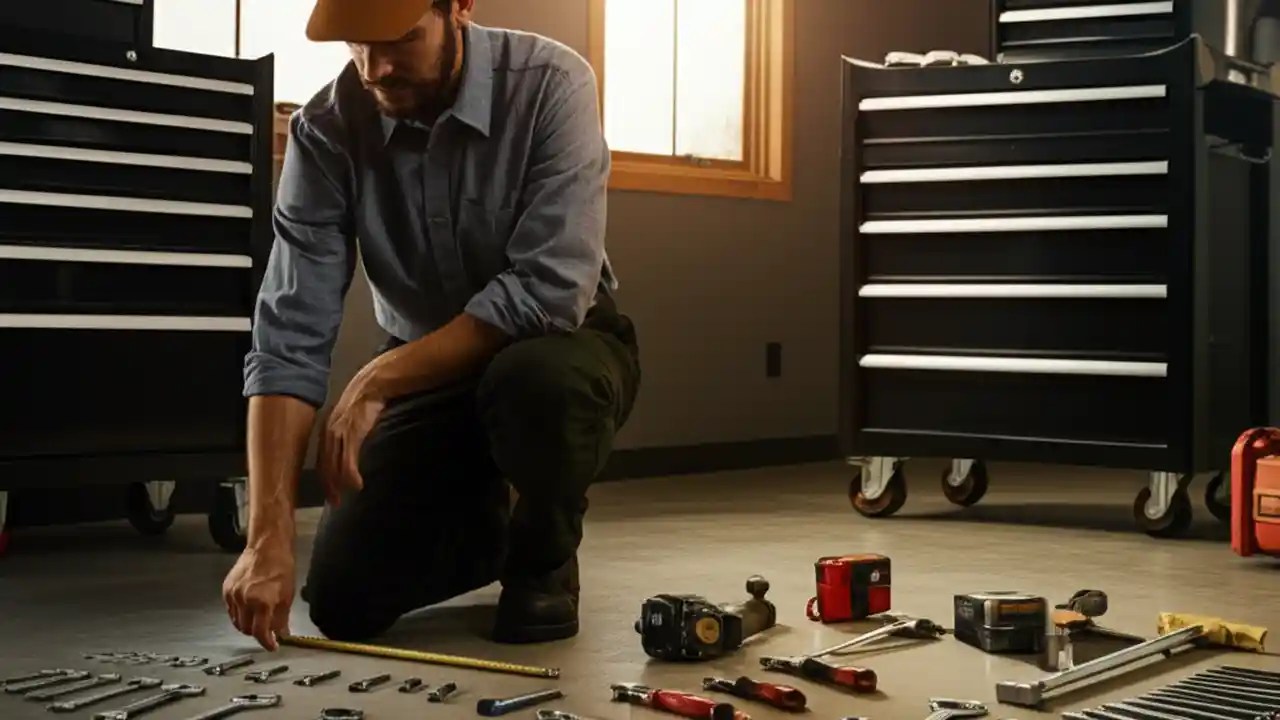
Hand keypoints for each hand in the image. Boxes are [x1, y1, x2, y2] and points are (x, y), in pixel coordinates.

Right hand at [222, 542, 294, 650]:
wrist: (267, 546)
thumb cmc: (281, 568)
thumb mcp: (288, 595)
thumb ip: (282, 617)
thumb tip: (281, 634)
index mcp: (262, 602)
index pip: (260, 632)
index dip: (267, 643)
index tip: (273, 646)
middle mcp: (244, 600)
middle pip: (246, 629)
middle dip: (257, 633)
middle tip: (267, 630)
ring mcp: (233, 594)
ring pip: (236, 621)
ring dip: (247, 624)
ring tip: (258, 619)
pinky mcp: (226, 589)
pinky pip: (231, 610)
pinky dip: (239, 614)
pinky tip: (249, 608)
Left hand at [317, 373, 385, 505]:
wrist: (370, 386)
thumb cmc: (363, 402)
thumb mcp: (350, 420)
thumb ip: (346, 435)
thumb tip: (349, 450)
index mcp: (326, 432)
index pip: (321, 460)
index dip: (324, 478)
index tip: (330, 492)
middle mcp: (328, 434)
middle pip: (324, 466)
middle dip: (328, 486)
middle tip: (335, 501)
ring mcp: (339, 434)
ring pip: (334, 465)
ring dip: (339, 484)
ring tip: (345, 496)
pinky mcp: (351, 434)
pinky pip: (348, 459)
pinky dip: (351, 475)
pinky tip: (356, 484)